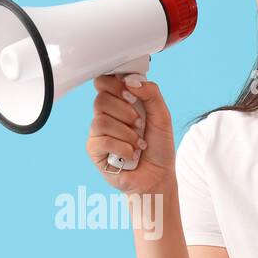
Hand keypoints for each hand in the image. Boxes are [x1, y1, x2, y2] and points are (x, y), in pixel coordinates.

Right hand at [86, 74, 175, 195]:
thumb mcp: (162, 115)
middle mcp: (106, 115)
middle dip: (125, 112)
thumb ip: (151, 93)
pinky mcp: (95, 150)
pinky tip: (130, 154)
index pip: (103, 82)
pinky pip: (102, 141)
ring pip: (101, 121)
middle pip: (101, 99)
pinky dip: (122, 148)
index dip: (115, 85)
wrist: (158, 176)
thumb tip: (130, 81)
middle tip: (140, 124)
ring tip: (138, 143)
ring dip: (127, 133)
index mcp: (120, 102)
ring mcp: (98, 133)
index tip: (132, 96)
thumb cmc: (159, 147)